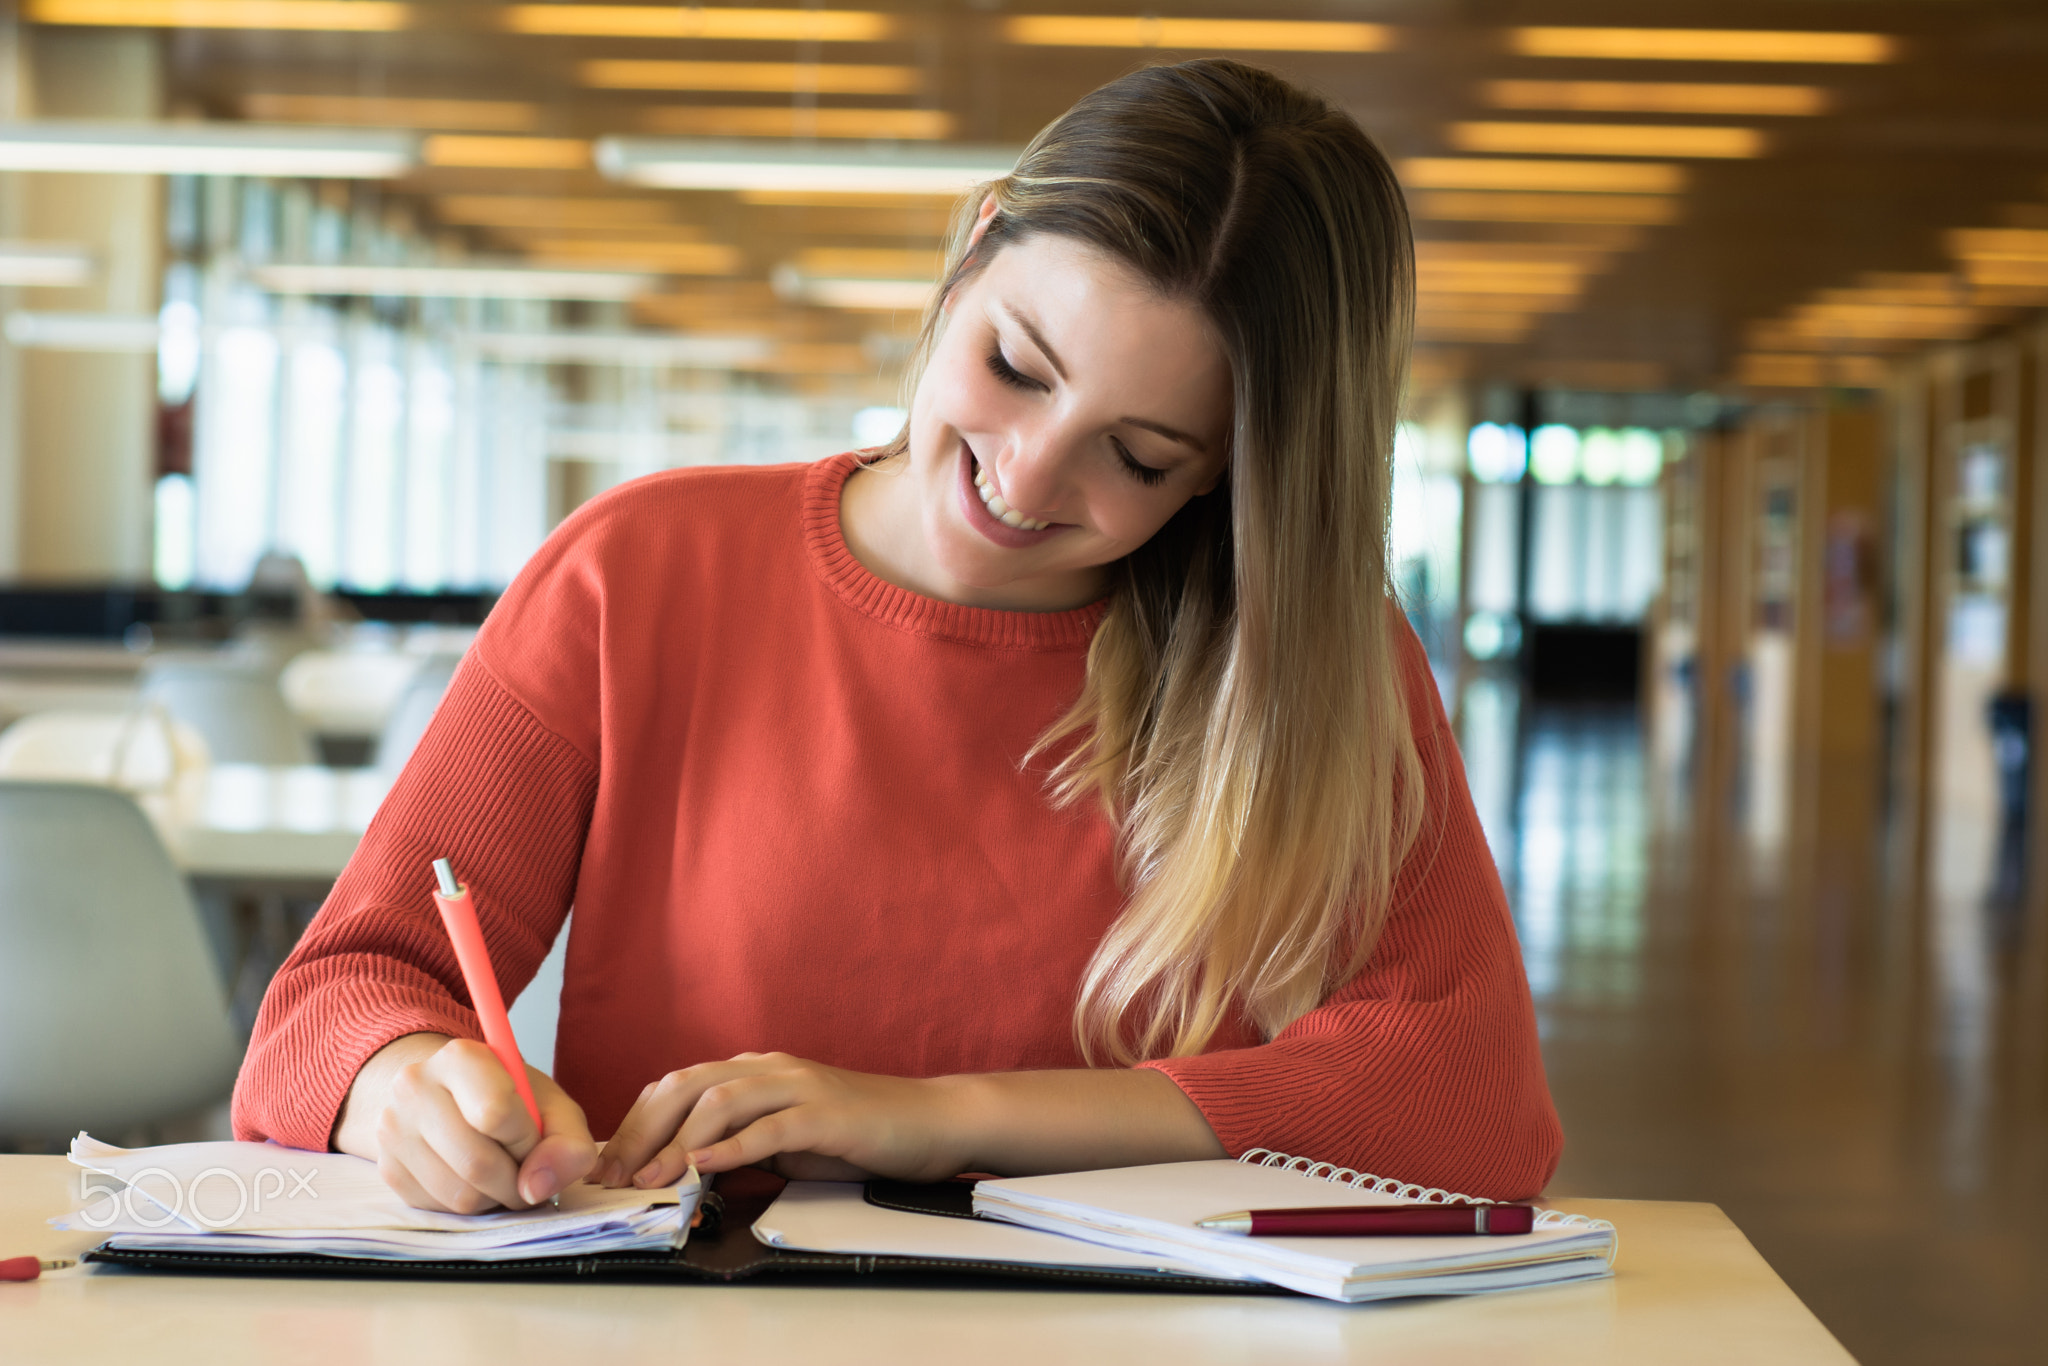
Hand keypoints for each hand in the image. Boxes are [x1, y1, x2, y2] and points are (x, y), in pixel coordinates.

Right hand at [334, 1033, 598, 1213]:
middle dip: (517, 1181)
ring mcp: (392, 1129)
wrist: (448, 1094)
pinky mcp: (387, 1167)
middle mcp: (414, 1087)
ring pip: (458, 1195)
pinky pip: (438, 1209)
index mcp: (459, 1057)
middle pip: (477, 1163)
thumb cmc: (508, 1098)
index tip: (531, 1136)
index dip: (525, 1138)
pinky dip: (469, 1204)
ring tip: (502, 1173)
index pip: (495, 1113)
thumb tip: (538, 1188)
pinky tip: (474, 1180)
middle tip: (526, 1171)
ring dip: (494, 1198)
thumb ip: (567, 1142)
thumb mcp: (551, 1106)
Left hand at [593, 1052, 968, 1188]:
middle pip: (686, 1086)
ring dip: (677, 1143)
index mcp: (755, 1071)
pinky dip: (733, 1146)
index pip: (677, 1086)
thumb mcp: (785, 1138)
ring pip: (720, 1101)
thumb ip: (738, 1143)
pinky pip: (770, 1126)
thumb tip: (680, 1170)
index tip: (607, 1165)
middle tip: (614, 1176)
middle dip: (641, 1132)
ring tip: (652, 1180)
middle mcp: (770, 1068)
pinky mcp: (826, 1113)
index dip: (635, 1123)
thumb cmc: (857, 1134)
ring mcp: (799, 1086)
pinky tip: (707, 1166)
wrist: (929, 1119)